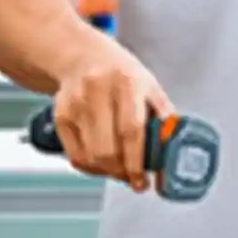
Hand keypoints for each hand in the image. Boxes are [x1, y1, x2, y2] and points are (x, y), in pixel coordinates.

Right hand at [52, 44, 175, 192]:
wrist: (84, 56)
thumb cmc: (123, 76)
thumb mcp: (150, 87)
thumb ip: (165, 120)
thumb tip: (176, 157)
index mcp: (127, 81)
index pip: (131, 130)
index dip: (137, 162)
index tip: (143, 181)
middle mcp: (97, 89)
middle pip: (106, 149)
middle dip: (121, 172)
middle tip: (133, 178)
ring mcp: (75, 102)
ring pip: (89, 156)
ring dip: (107, 172)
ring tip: (120, 169)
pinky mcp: (61, 114)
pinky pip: (75, 155)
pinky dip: (90, 168)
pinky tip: (102, 163)